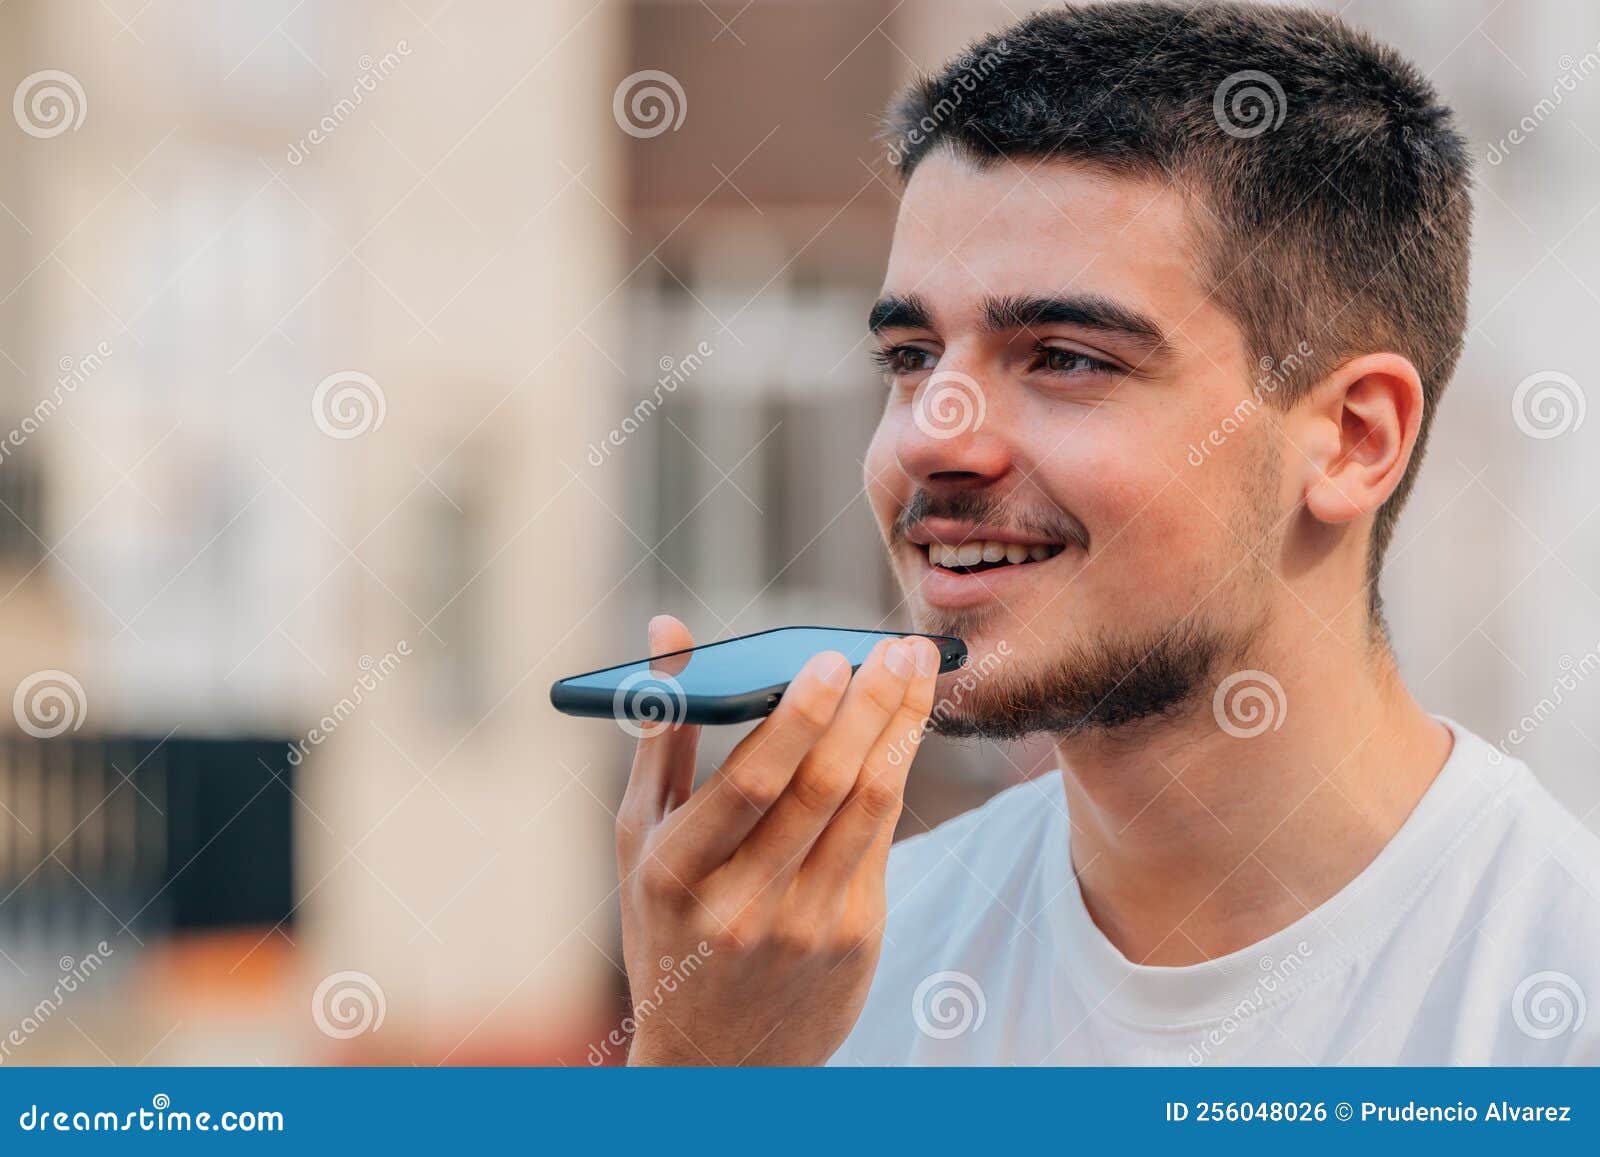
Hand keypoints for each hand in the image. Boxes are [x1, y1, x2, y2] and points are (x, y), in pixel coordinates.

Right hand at [614, 615, 939, 1065]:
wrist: (715, 1060)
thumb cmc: (666, 925)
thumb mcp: (638, 837)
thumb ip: (660, 732)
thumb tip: (667, 629)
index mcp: (675, 872)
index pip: (752, 784)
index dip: (799, 717)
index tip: (830, 657)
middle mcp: (741, 905)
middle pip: (823, 787)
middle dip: (869, 706)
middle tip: (898, 646)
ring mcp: (804, 928)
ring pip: (868, 808)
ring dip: (901, 730)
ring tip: (917, 672)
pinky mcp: (854, 940)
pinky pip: (882, 840)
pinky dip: (897, 773)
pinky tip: (907, 727)